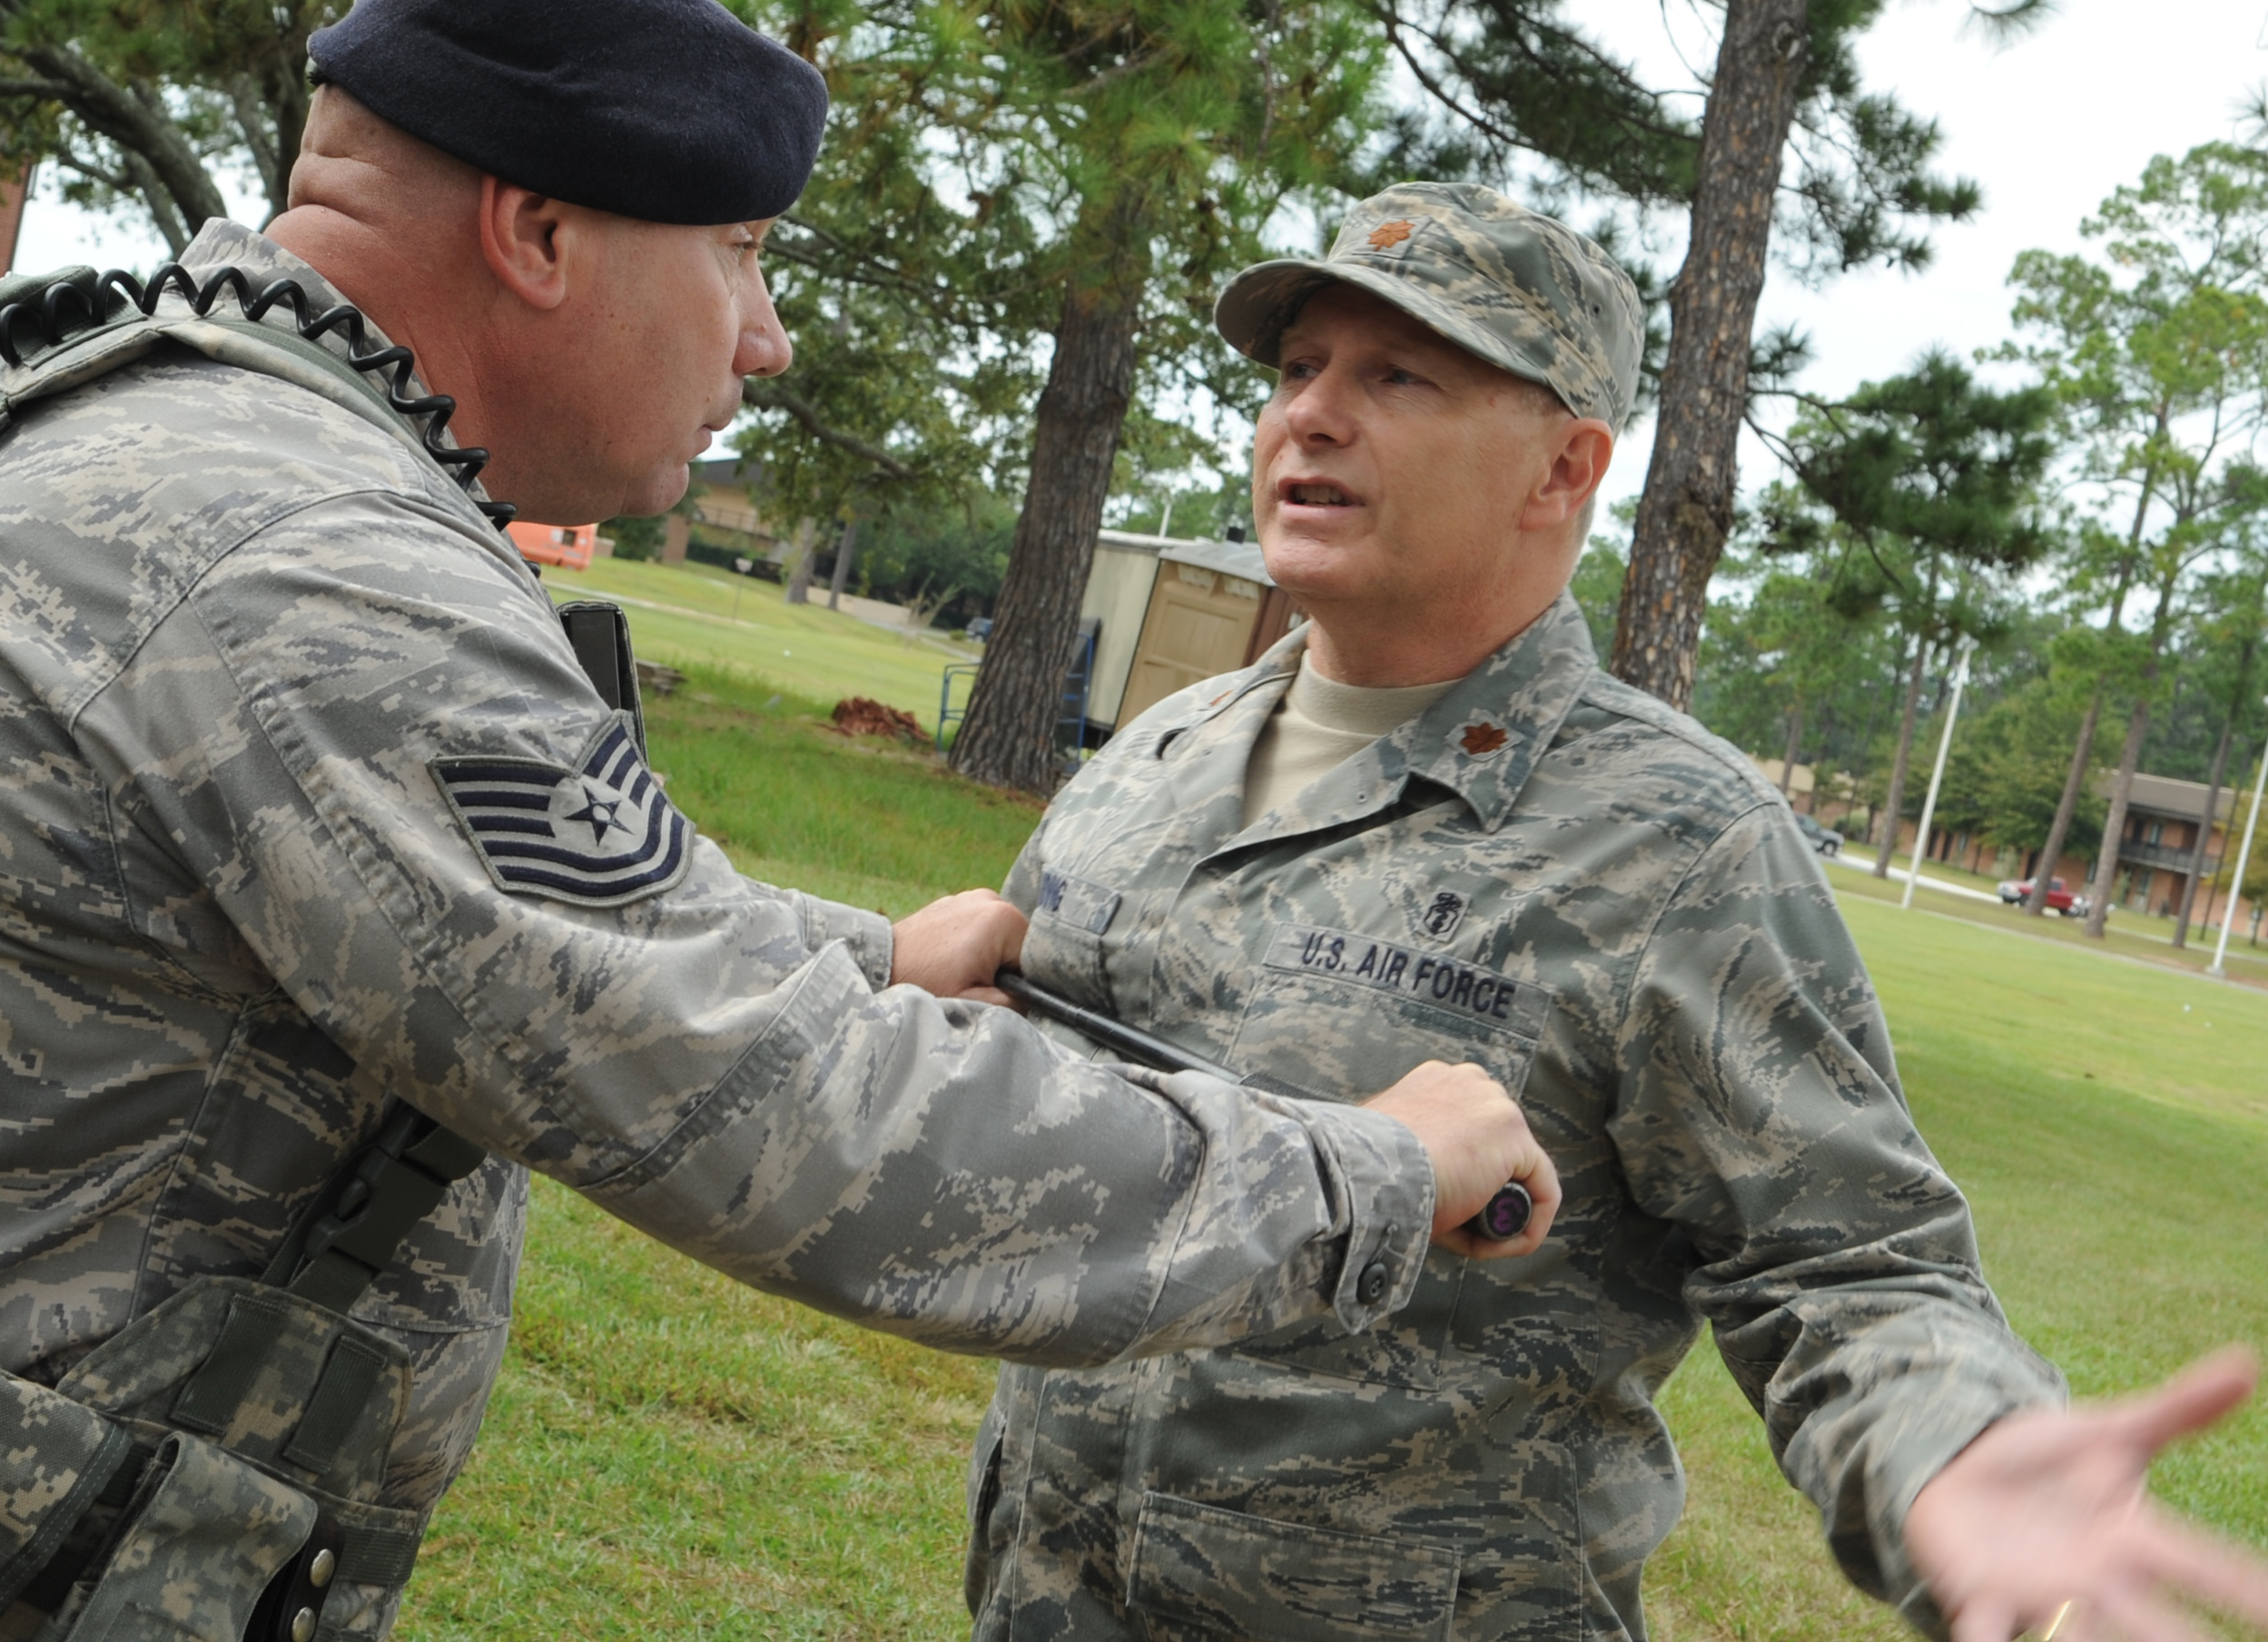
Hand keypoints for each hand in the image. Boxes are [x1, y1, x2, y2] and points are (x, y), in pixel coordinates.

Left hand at [889, 890, 1026, 1006]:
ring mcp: (970, 897)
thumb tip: (1037, 997)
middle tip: (971, 984)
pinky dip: (971, 946)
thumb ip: (1017, 1002)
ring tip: (957, 973)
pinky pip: (979, 929)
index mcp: (1003, 917)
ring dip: (987, 957)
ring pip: (1000, 938)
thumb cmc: (924, 986)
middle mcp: (990, 898)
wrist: (876, 968)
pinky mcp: (953, 903)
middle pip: (1019, 943)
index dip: (1021, 981)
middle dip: (1003, 967)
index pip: (1036, 956)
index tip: (994, 991)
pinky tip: (948, 961)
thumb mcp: (976, 1003)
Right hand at [1361, 1060, 1558, 1259]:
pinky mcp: (1516, 1140)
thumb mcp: (1384, 1146)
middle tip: (1458, 1222)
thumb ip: (1407, 1151)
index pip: (1469, 1123)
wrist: (1369, 1169)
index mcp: (1436, 1080)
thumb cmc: (1364, 1165)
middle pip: (1496, 1145)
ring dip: (1499, 1205)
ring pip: (1517, 1169)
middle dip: (1483, 1186)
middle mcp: (1471, 1082)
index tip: (1446, 1201)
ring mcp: (1497, 1108)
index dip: (1462, 1168)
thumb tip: (1414, 1182)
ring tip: (1473, 1237)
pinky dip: (1530, 1223)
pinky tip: (1506, 1244)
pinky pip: (1542, 1189)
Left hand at [1905, 1347, 2267, 1640]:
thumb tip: (2247, 1360)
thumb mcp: (2112, 1432)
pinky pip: (1984, 1633)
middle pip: (2151, 1625)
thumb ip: (2178, 1409)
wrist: (1960, 1468)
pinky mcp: (1980, 1596)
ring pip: (2076, 1640)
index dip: (2242, 1588)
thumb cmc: (2046, 1461)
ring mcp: (2040, 1595)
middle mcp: (2095, 1580)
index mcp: (2133, 1541)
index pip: (2201, 1565)